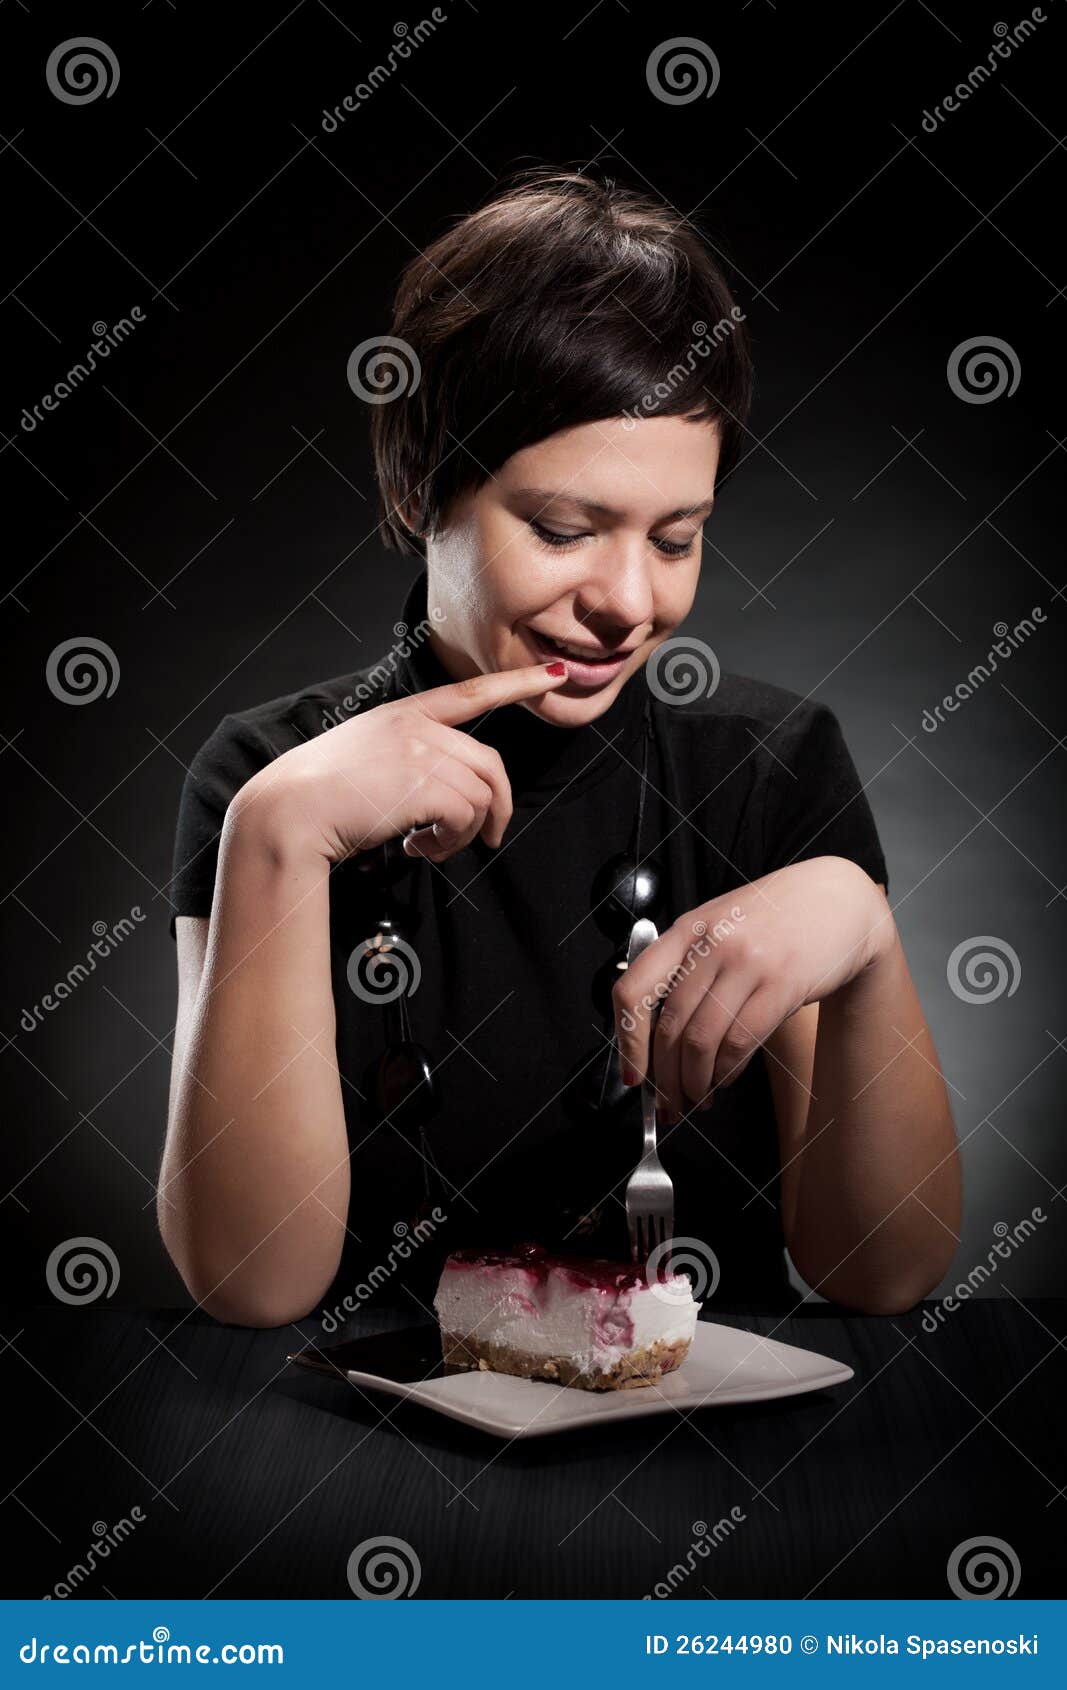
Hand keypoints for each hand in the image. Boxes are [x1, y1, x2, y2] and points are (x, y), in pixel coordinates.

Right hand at [231, 661, 568, 864]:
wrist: (288, 811)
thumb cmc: (315, 797)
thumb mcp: (363, 760)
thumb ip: (405, 762)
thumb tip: (439, 801)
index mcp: (402, 714)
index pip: (471, 691)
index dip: (516, 683)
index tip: (552, 675)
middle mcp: (416, 726)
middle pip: (489, 763)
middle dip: (497, 807)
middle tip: (485, 840)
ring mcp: (422, 752)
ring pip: (482, 795)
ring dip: (465, 833)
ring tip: (430, 848)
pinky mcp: (426, 784)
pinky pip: (467, 817)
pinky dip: (451, 843)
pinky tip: (418, 849)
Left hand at [612, 856, 891, 1119]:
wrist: (840, 901)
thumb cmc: (774, 919)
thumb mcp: (720, 925)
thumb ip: (686, 966)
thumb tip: (651, 1037)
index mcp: (686, 929)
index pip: (634, 990)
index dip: (628, 1043)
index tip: (631, 1075)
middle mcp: (712, 943)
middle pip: (669, 1027)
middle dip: (664, 1078)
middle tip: (668, 1104)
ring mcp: (748, 962)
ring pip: (702, 1041)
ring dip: (695, 1082)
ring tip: (698, 1099)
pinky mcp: (784, 984)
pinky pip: (740, 1042)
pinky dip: (727, 1072)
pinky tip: (725, 1079)